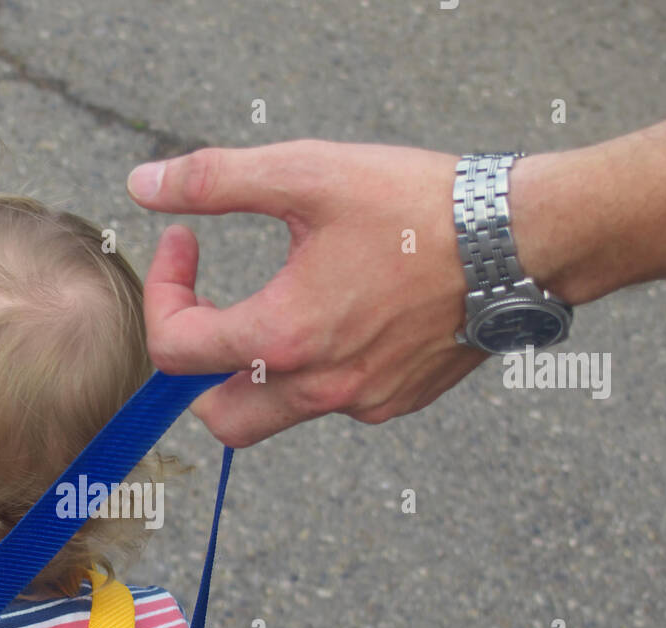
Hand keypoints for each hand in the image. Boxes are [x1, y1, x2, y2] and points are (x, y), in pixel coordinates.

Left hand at [128, 140, 492, 444]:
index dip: (163, 292)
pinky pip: (330, 403)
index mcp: (282, 336)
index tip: (185, 242)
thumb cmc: (418, 205)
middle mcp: (317, 387)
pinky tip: (342, 313)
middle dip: (198, 367)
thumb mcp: (308, 173)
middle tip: (213, 306)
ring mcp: (359, 402)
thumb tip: (143, 186)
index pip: (174, 349)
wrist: (522, 241)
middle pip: (216, 416)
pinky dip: (314, 369)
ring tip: (280, 300)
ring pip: (274, 414)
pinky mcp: (395, 402)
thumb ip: (217, 180)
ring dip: (254, 369)